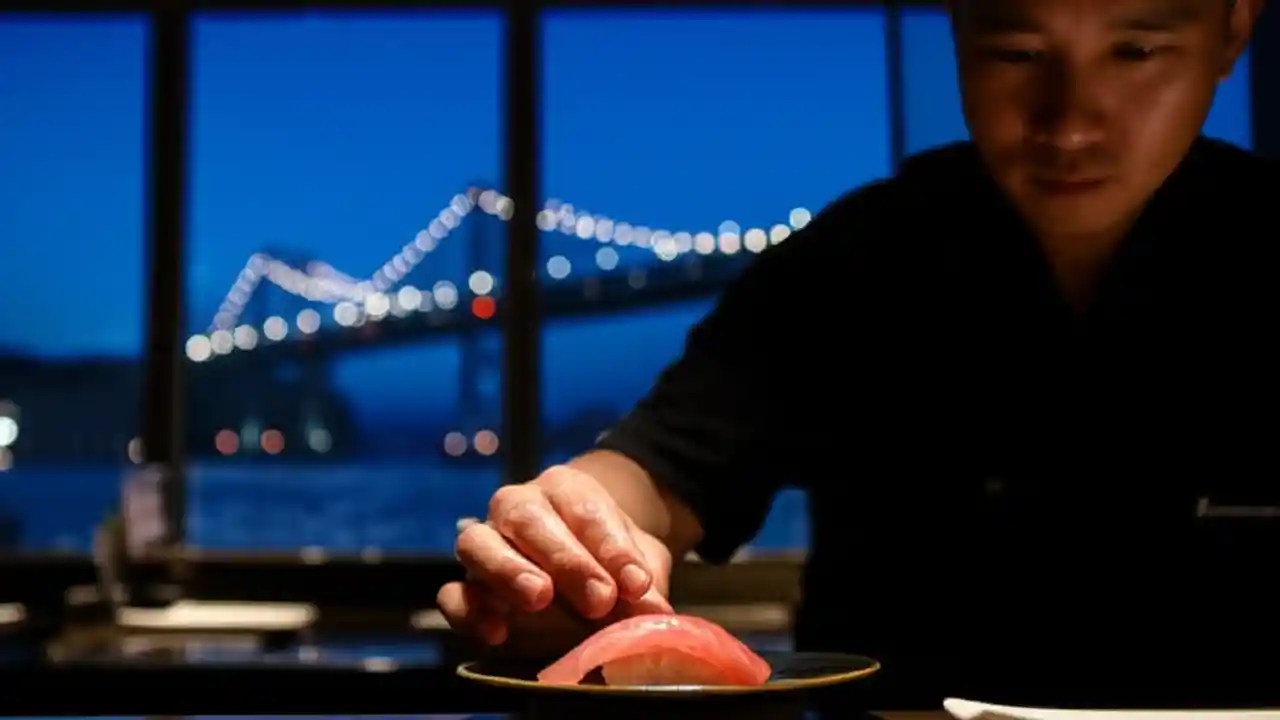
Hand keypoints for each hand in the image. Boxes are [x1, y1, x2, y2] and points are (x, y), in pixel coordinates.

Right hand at [438, 464, 673, 646]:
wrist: (583, 569)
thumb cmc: (609, 558)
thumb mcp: (637, 563)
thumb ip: (645, 583)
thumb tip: (656, 613)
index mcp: (565, 489)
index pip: (585, 508)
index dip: (612, 547)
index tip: (636, 583)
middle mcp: (518, 507)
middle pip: (528, 518)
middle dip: (566, 559)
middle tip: (598, 599)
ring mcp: (486, 544)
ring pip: (477, 543)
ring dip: (508, 572)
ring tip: (539, 599)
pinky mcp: (467, 586)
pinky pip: (452, 593)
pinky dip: (468, 611)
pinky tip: (497, 633)